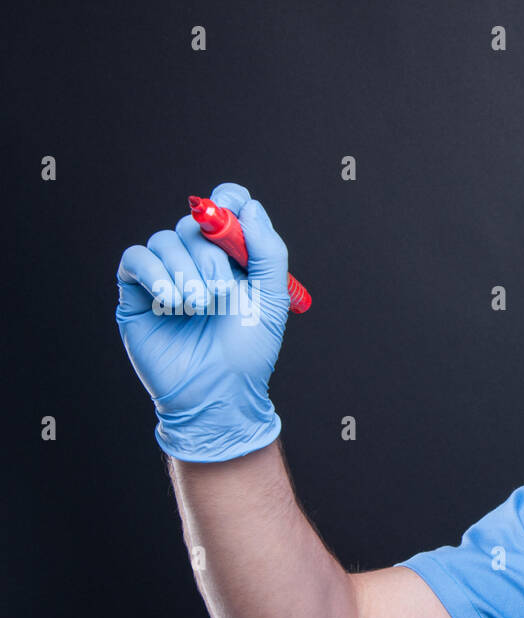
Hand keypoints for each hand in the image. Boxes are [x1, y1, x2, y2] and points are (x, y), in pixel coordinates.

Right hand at [116, 182, 291, 461]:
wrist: (217, 394)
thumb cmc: (247, 354)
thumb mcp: (270, 300)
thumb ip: (267, 251)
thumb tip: (249, 206)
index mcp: (233, 261)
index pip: (224, 211)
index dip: (226, 200)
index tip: (228, 205)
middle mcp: (198, 263)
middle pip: (194, 224)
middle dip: (209, 253)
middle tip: (220, 291)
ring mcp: (165, 276)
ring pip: (164, 240)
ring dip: (184, 270)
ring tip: (198, 306)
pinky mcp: (135, 293)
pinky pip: (135, 259)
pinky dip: (154, 274)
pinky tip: (171, 302)